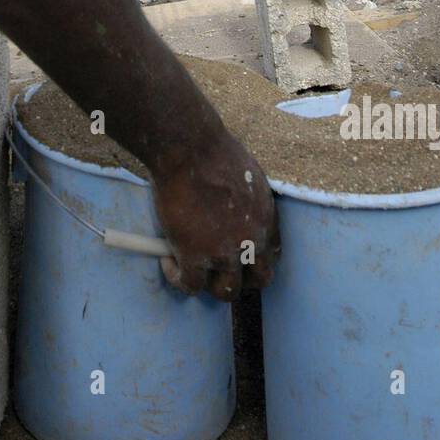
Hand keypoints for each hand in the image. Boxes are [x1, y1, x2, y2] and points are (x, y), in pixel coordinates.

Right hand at [152, 136, 279, 299]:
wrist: (189, 149)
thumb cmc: (212, 151)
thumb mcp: (248, 175)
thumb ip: (246, 200)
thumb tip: (232, 207)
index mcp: (266, 218)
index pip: (271, 253)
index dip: (255, 259)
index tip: (239, 256)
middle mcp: (252, 240)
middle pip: (259, 280)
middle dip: (241, 279)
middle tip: (219, 271)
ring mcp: (225, 253)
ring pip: (225, 291)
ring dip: (209, 284)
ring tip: (191, 268)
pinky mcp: (195, 257)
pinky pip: (189, 284)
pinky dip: (178, 277)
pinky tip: (168, 261)